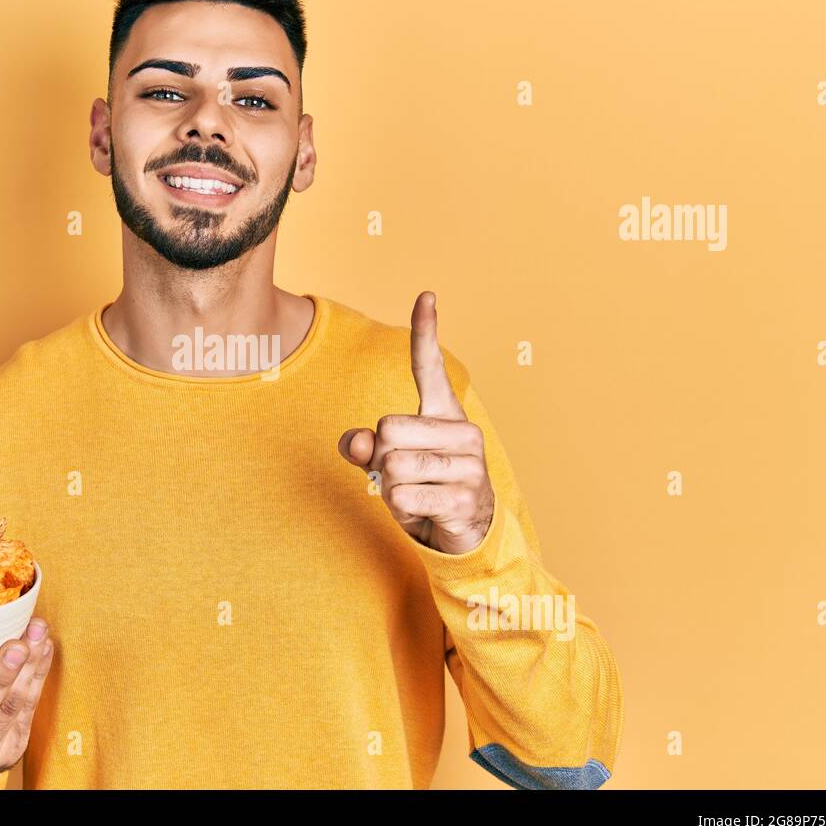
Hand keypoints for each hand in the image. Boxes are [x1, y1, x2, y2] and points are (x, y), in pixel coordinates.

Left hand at [338, 291, 495, 553]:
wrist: (462, 531)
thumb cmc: (421, 486)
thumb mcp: (385, 463)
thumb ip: (363, 448)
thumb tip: (356, 442)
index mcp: (443, 414)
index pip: (430, 367)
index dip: (425, 332)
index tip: (425, 295)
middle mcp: (462, 431)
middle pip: (387, 430)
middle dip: (380, 458)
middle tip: (402, 475)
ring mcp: (468, 464)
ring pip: (393, 466)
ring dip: (390, 488)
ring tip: (414, 494)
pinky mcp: (465, 497)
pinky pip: (404, 496)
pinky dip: (401, 509)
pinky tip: (423, 511)